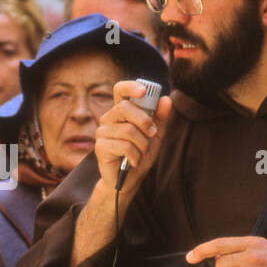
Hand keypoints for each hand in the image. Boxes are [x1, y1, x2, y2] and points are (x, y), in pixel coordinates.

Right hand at [94, 80, 171, 195]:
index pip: (120, 90)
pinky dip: (135, 156)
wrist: (130, 179)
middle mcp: (109, 118)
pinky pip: (124, 146)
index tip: (143, 91)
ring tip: (141, 153)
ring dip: (142, 144)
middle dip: (144, 121)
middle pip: (124, 107)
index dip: (130, 87)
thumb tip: (166, 99)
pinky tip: (133, 161)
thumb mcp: (156, 135)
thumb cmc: (141, 154)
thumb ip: (161, 118)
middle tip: (152, 133)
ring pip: (128, 130)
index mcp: (121, 112)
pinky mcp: (100, 147)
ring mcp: (102, 132)